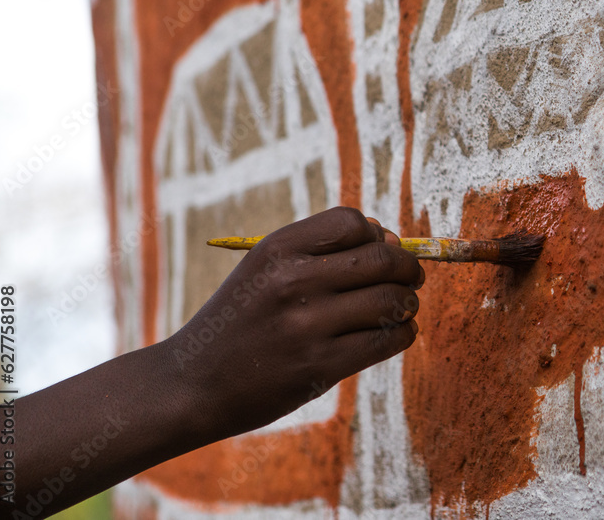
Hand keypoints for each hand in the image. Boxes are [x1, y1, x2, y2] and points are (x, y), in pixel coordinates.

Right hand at [169, 207, 422, 439]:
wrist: (192, 383)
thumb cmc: (241, 320)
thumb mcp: (264, 269)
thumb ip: (320, 250)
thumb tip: (392, 241)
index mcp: (277, 248)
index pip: (352, 221)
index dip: (378, 234)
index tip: (383, 250)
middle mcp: (292, 281)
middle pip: (383, 259)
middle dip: (408, 268)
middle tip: (411, 279)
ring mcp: (306, 326)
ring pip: (392, 300)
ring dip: (408, 303)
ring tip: (402, 309)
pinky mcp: (319, 367)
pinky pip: (388, 340)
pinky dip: (403, 334)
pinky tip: (395, 333)